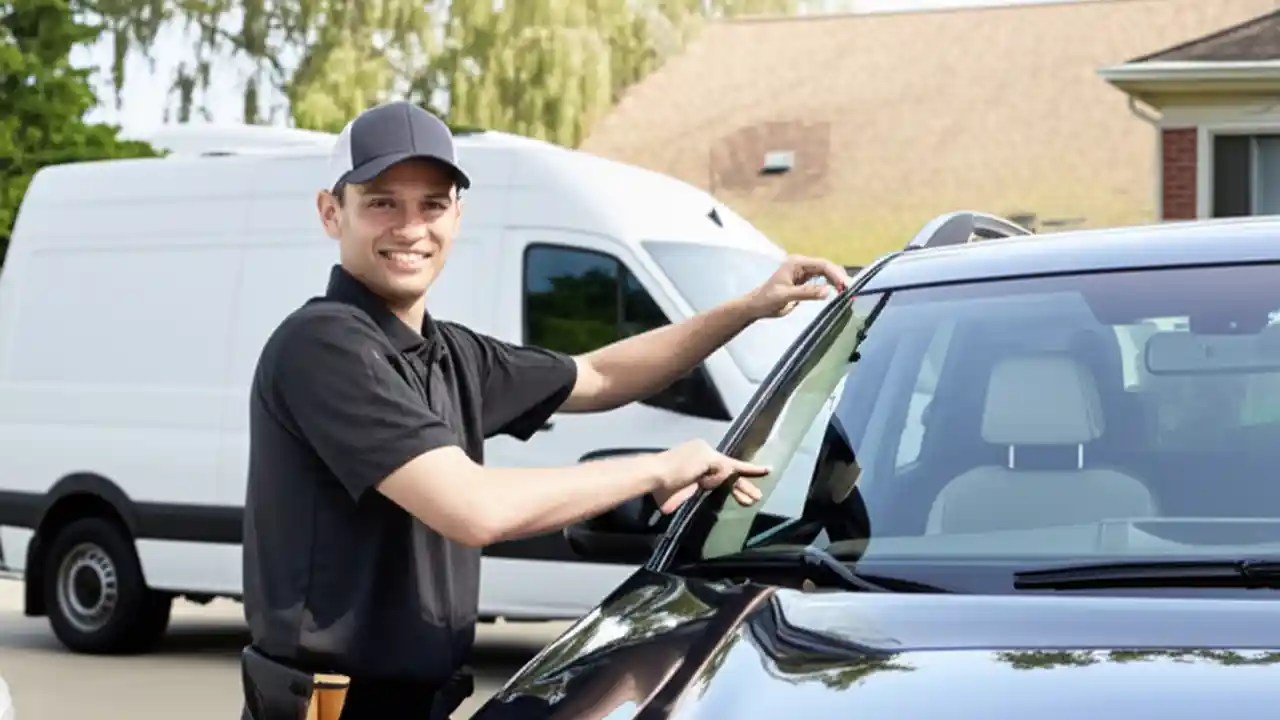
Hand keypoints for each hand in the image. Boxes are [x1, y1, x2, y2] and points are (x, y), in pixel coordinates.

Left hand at [651, 439, 768, 513]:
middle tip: (757, 497)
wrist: (655, 478)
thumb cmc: (679, 466)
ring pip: (723, 487)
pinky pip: (712, 495)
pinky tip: (733, 503)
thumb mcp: (704, 460)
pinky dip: (723, 498)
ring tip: (749, 502)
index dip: (750, 468)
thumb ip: (720, 467)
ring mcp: (699, 480)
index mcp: (707, 453)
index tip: (768, 470)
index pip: (733, 462)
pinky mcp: (692, 493)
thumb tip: (727, 476)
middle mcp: (705, 465)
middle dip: (744, 486)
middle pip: (729, 476)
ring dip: (736, 493)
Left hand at [744, 254, 850, 319]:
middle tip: (851, 291)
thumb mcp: (785, 296)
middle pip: (827, 266)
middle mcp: (801, 263)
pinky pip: (822, 278)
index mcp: (796, 263)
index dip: (836, 275)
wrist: (756, 306)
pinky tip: (838, 291)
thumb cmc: (767, 300)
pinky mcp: (805, 279)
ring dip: (837, 280)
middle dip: (839, 277)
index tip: (846, 287)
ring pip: (826, 271)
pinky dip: (831, 284)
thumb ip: (806, 293)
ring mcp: (803, 271)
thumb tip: (828, 291)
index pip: (822, 265)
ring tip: (847, 292)